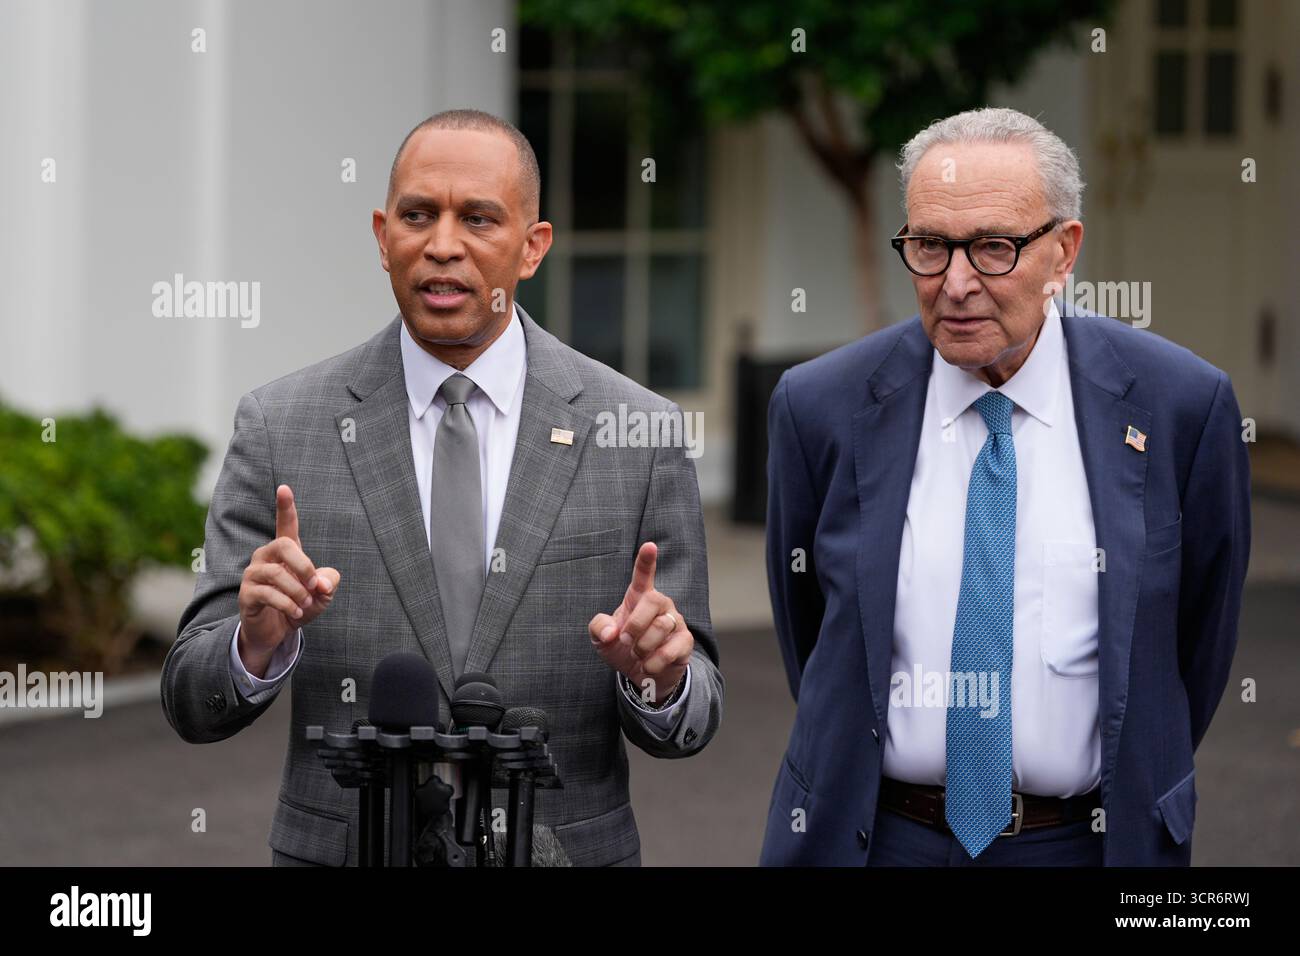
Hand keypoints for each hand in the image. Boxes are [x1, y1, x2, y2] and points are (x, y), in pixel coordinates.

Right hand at [236, 484, 340, 676]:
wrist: (277, 633)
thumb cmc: (300, 605)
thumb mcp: (322, 594)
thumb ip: (327, 582)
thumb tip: (321, 583)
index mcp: (285, 552)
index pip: (285, 525)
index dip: (285, 506)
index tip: (285, 488)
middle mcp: (265, 557)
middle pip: (282, 544)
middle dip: (304, 565)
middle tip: (315, 586)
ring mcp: (253, 575)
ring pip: (276, 573)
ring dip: (297, 591)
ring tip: (306, 605)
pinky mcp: (247, 595)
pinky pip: (267, 594)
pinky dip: (287, 604)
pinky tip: (296, 613)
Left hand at [588, 542, 691, 704]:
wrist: (641, 675)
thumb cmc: (622, 648)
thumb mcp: (602, 639)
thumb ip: (599, 628)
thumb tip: (611, 632)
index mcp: (639, 598)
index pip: (643, 575)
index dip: (646, 560)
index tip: (649, 546)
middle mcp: (660, 605)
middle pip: (653, 600)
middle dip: (635, 623)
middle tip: (625, 640)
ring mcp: (675, 622)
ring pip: (662, 626)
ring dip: (643, 646)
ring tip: (638, 654)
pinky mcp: (685, 641)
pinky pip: (672, 649)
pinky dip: (654, 662)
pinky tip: (649, 665)